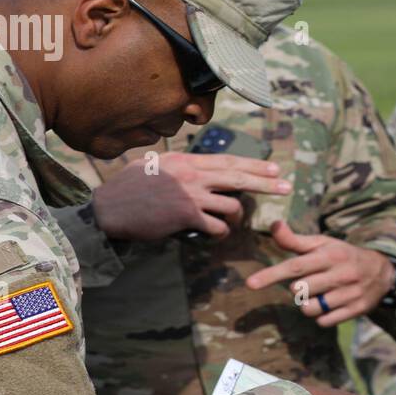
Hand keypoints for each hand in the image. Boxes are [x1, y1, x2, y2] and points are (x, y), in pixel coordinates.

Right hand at [92, 151, 289, 239]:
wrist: (108, 209)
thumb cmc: (127, 188)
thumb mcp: (152, 165)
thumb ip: (177, 165)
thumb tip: (192, 166)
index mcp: (186, 160)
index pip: (228, 161)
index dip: (254, 165)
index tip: (273, 168)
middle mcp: (192, 174)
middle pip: (239, 177)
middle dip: (267, 183)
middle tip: (287, 187)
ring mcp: (191, 195)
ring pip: (231, 206)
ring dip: (235, 218)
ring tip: (230, 224)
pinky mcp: (187, 217)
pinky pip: (217, 227)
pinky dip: (220, 233)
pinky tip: (216, 234)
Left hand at [246, 221, 395, 327]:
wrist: (382, 271)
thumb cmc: (342, 255)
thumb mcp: (322, 244)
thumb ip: (295, 240)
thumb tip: (273, 224)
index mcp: (329, 255)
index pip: (295, 266)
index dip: (271, 275)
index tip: (250, 284)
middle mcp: (341, 273)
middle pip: (300, 290)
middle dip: (298, 289)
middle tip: (311, 282)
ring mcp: (350, 293)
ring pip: (310, 309)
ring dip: (308, 305)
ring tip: (320, 294)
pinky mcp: (357, 310)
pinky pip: (324, 321)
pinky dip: (322, 316)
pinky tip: (331, 305)